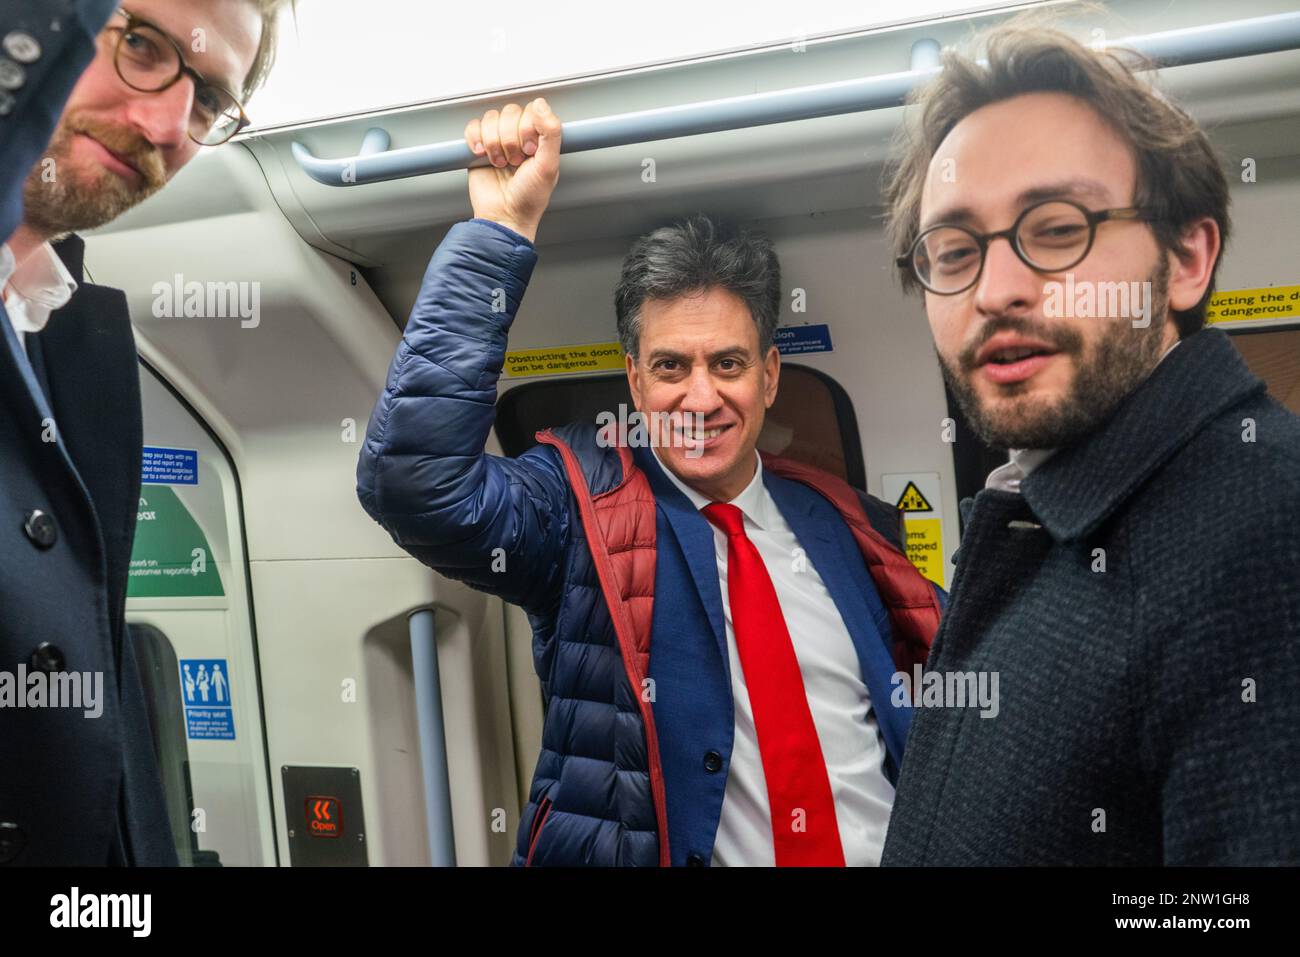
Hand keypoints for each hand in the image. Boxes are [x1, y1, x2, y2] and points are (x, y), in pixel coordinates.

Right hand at [464, 98, 561, 242]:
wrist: (504, 216)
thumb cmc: (529, 198)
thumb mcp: (548, 166)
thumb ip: (551, 133)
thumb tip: (542, 104)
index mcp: (539, 139)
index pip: (532, 111)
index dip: (528, 129)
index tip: (530, 151)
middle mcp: (519, 136)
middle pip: (510, 112)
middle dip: (510, 139)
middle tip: (515, 161)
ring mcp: (498, 141)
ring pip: (491, 118)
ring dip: (494, 143)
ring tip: (501, 163)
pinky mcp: (479, 147)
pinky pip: (473, 127)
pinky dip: (476, 140)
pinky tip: (483, 155)